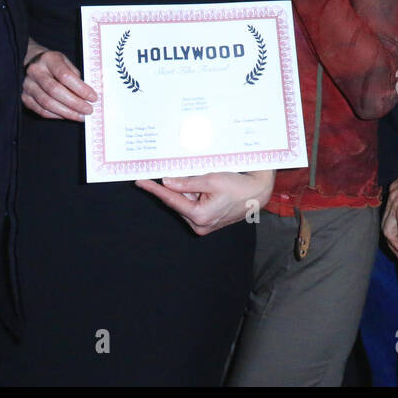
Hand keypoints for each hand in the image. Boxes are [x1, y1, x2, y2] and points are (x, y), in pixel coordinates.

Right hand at [21, 37, 96, 120]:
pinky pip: (41, 110)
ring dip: (67, 112)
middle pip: (55, 91)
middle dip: (74, 103)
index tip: (93, 97)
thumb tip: (88, 95)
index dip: (80, 88)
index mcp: (48, 59)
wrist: (30, 61)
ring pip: (47, 103)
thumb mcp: (66, 62)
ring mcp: (27, 85)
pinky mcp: (24, 97)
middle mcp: (35, 71)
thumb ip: (76, 76)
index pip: (65, 75)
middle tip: (88, 110)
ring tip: (81, 116)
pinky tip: (67, 116)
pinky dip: (56, 115)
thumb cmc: (53, 63)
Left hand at [136, 170, 272, 235]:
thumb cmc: (238, 186)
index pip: (170, 200)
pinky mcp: (207, 222)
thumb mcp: (211, 180)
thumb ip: (187, 182)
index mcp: (199, 216)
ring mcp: (204, 225)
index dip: (154, 189)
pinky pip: (193, 206)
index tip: (141, 181)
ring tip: (202, 180)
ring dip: (186, 191)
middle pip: (177, 202)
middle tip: (170, 171)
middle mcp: (200, 225)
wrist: (256, 194)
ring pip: (185, 204)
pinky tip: (201, 186)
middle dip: (174, 187)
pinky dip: (193, 196)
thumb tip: (167, 182)